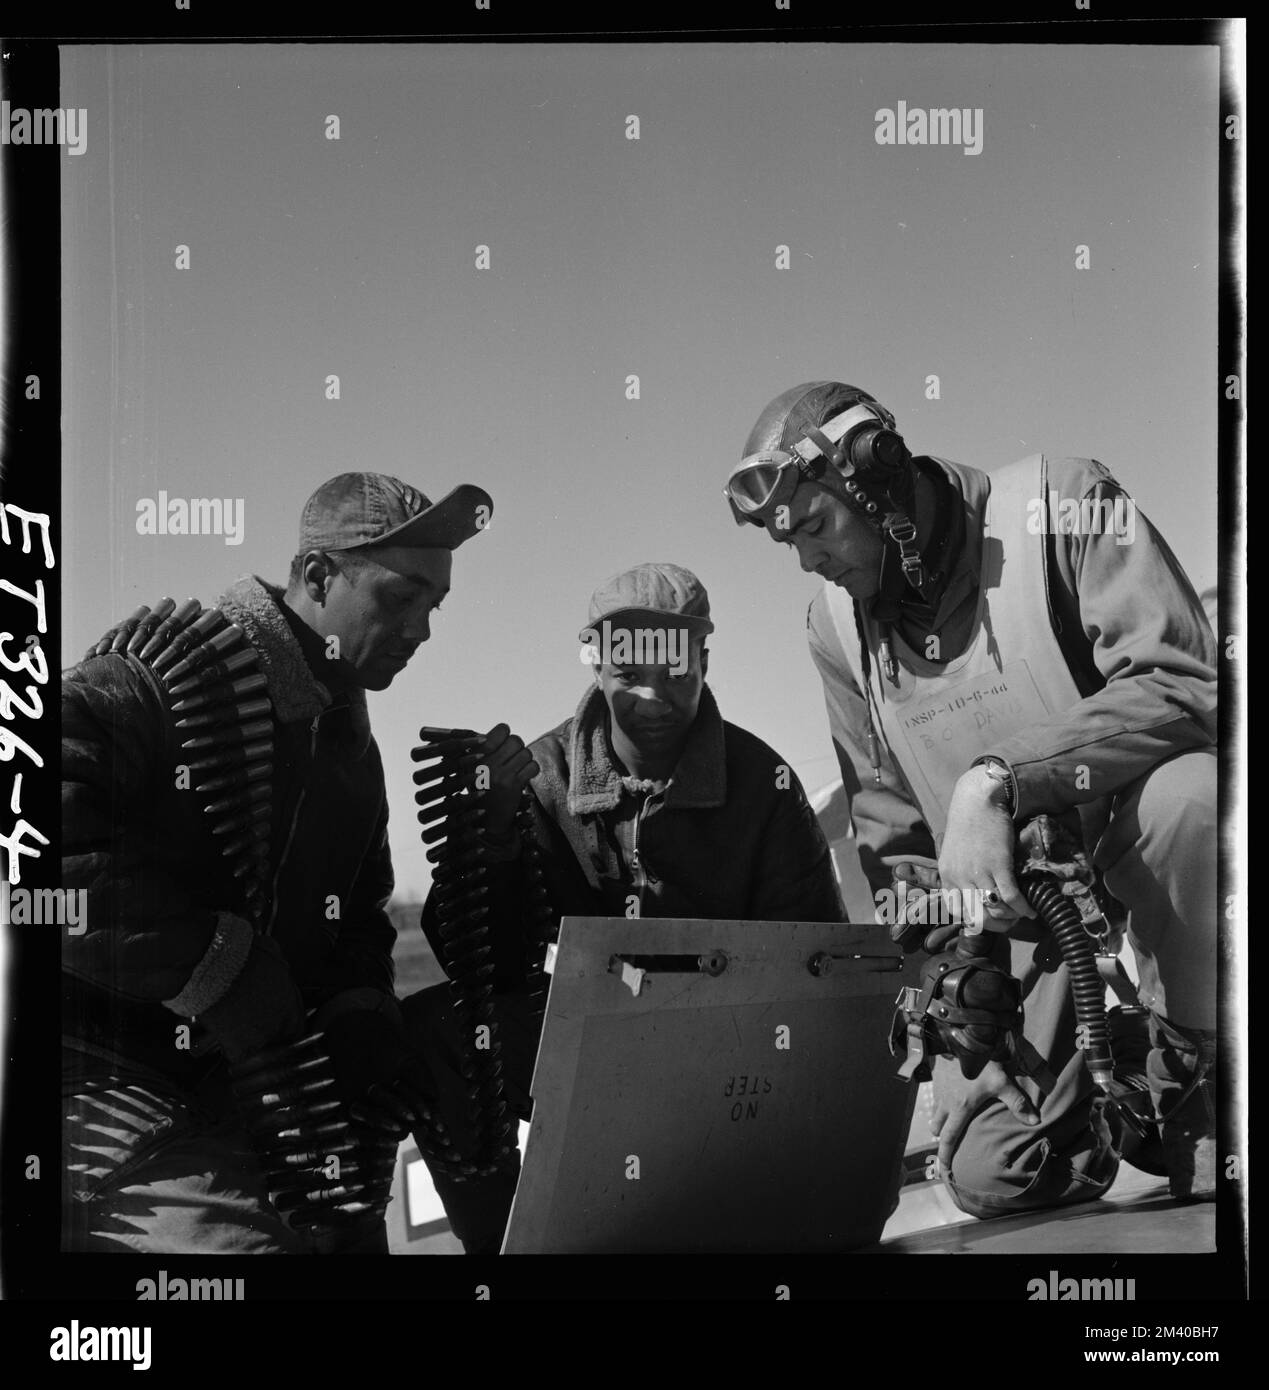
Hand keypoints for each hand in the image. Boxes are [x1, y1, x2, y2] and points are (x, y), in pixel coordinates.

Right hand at [476, 723, 539, 836]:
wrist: (486, 818)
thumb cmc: (481, 788)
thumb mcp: (473, 767)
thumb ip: (484, 747)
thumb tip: (504, 728)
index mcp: (477, 755)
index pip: (503, 729)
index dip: (507, 734)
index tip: (504, 744)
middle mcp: (488, 763)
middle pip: (517, 740)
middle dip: (518, 747)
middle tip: (513, 757)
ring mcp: (501, 774)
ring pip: (526, 753)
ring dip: (525, 760)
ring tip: (517, 768)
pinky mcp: (514, 786)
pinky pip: (533, 767)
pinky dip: (531, 770)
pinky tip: (523, 776)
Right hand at [929, 1055, 1038, 1170]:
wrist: (959, 1036)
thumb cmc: (981, 1062)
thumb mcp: (1002, 1082)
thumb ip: (1017, 1103)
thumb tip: (1035, 1122)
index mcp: (960, 1108)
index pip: (950, 1138)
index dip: (946, 1155)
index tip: (944, 1169)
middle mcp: (946, 1102)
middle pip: (938, 1127)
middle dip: (942, 1137)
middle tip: (948, 1144)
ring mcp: (939, 1089)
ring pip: (935, 1112)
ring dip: (940, 1119)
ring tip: (950, 1121)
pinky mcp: (937, 1077)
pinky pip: (936, 1096)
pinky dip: (941, 1102)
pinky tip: (951, 1096)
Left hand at [937, 766, 1035, 928]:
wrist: (978, 800)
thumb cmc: (968, 824)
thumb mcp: (954, 852)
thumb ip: (960, 873)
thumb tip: (974, 894)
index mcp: (946, 875)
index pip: (957, 912)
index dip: (975, 920)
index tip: (990, 918)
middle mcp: (959, 877)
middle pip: (978, 917)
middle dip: (996, 924)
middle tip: (1011, 921)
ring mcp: (978, 872)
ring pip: (996, 910)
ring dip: (1012, 916)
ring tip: (1022, 912)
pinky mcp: (998, 865)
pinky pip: (1012, 897)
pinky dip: (1023, 908)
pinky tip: (1031, 909)